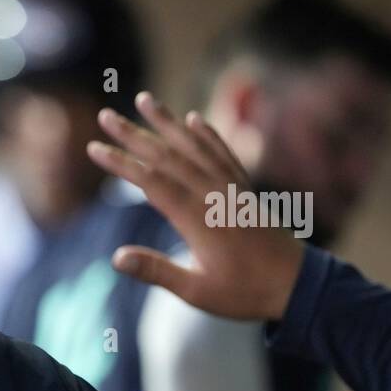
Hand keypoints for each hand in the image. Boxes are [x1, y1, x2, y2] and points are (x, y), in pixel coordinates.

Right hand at [87, 91, 304, 320]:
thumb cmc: (244, 292)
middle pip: (167, 156)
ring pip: (193, 146)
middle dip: (133, 134)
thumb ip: (156, 271)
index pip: (151, 182)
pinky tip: (193, 119)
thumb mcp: (196, 291)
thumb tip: (116, 258)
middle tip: (106, 114)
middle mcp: (213, 194)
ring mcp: (230, 188)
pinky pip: (222, 153)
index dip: (121, 164)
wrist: (296, 283)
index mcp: (198, 218)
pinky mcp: (243, 189)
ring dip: (167, 122)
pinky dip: (207, 134)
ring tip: (145, 98)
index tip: (94, 148)